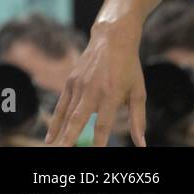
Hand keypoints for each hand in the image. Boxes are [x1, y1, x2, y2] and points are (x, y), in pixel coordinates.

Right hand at [45, 20, 145, 146]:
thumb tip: (141, 144)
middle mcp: (92, 90)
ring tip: (52, 145)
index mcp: (112, 95)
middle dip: (69, 137)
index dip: (99, 141)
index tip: (95, 154)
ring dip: (58, 131)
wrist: (111, 39)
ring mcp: (78, 84)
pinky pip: (62, 104)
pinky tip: (51, 133)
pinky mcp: (70, 81)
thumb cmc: (129, 68)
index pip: (103, 124)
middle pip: (78, 119)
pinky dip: (55, 119)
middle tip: (63, 151)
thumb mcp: (139, 93)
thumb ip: (138, 120)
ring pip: (66, 112)